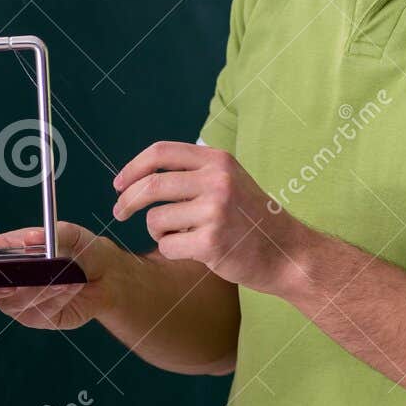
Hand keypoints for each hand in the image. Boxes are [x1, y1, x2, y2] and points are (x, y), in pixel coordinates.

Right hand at [0, 222, 122, 329]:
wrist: (106, 276)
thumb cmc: (83, 250)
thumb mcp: (73, 233)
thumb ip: (53, 233)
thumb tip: (31, 238)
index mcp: (9, 252)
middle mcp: (8, 278)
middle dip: (13, 279)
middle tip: (33, 271)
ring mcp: (19, 300)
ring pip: (17, 301)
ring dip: (42, 289)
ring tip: (66, 277)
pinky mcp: (35, 317)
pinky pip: (38, 312)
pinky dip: (55, 300)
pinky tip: (70, 288)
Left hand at [111, 142, 311, 294]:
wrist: (286, 252)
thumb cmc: (251, 218)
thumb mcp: (229, 179)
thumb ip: (193, 172)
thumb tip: (139, 176)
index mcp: (217, 160)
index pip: (160, 152)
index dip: (132, 168)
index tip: (118, 184)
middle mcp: (217, 180)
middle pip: (150, 185)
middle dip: (126, 201)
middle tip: (119, 213)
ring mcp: (215, 211)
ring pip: (155, 219)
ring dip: (157, 231)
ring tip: (180, 235)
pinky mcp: (212, 242)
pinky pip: (168, 245)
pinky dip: (172, 250)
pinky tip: (192, 250)